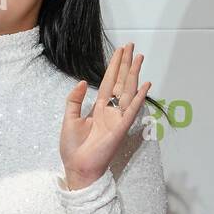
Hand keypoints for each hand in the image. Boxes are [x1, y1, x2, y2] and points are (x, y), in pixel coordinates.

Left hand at [59, 41, 152, 189]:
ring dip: (134, 74)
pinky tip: (145, 85)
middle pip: (120, 82)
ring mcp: (117, 118)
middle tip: (131, 46)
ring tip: (139, 58)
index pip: (108, 82)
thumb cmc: (73, 148)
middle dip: (125, 64)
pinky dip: (138, 97)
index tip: (120, 52)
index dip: (114, 66)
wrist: (77, 167)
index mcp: (98, 108)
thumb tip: (81, 82)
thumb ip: (74, 99)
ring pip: (127, 91)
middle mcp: (110, 110)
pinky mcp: (121, 128)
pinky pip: (132, 110)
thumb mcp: (69, 118)